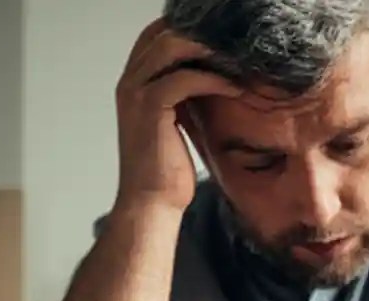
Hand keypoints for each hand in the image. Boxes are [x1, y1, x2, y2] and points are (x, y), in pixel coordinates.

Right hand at [112, 19, 241, 215]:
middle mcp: (129, 82)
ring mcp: (136, 93)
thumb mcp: (174, 123)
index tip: (222, 40)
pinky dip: (214, 79)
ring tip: (239, 60)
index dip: (186, 30)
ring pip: (172, 47)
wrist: (152, 203)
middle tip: (237, 45)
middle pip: (163, 33)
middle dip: (202, 35)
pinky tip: (236, 89)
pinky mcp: (151, 107)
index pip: (156, 34)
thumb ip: (183, 94)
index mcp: (132, 83)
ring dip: (210, 51)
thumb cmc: (166, 170)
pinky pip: (186, 77)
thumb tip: (212, 75)